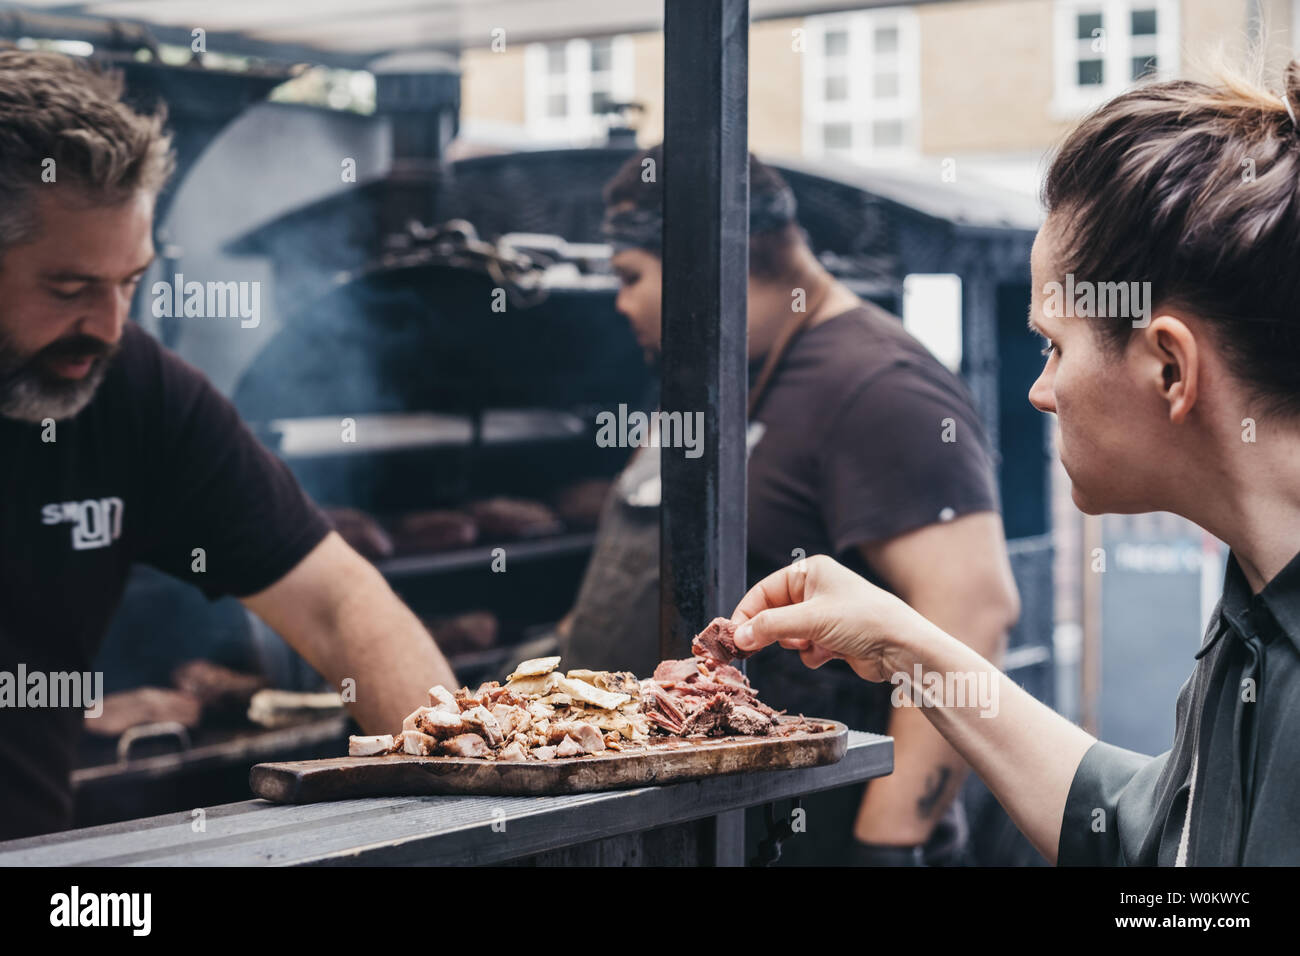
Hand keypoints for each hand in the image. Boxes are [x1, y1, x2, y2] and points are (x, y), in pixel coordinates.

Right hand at [731, 554, 928, 682]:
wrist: (900, 647)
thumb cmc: (862, 620)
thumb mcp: (810, 619)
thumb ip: (769, 627)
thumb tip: (738, 636)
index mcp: (809, 572)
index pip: (764, 591)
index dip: (746, 613)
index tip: (732, 635)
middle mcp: (815, 590)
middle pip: (773, 613)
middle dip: (771, 632)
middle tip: (750, 649)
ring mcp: (823, 615)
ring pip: (788, 634)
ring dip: (796, 644)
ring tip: (812, 644)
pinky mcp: (831, 638)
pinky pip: (805, 648)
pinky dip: (812, 654)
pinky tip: (830, 653)